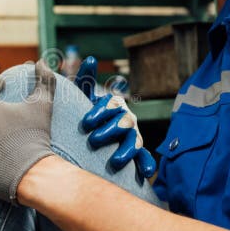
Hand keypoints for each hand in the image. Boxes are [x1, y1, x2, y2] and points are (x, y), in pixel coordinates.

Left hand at [75, 57, 156, 178]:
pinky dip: (147, 164)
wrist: (88, 137)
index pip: (111, 104)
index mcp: (114, 105)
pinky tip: (146, 173)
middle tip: (93, 140)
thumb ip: (84, 79)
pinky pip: (144, 157)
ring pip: (134, 140)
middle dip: (110, 130)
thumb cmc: (86, 114)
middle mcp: (126, 119)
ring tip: (116, 161)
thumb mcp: (82, 97)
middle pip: (124, 122)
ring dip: (126, 150)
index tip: (85, 122)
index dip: (99, 112)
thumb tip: (90, 58)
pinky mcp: (136, 153)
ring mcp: (133, 136)